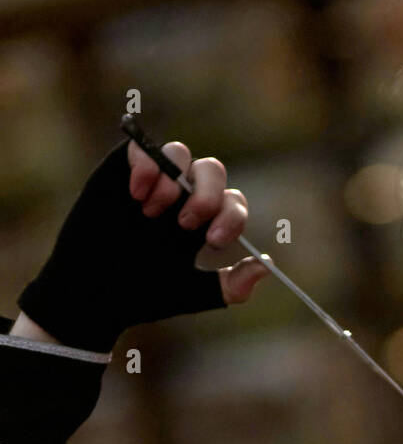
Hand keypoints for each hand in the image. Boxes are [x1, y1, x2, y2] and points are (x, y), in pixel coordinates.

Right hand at [126, 140, 269, 306]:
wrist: (94, 293)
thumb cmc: (142, 295)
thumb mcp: (193, 294)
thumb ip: (232, 286)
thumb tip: (267, 266)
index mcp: (202, 225)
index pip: (232, 204)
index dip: (230, 217)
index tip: (213, 243)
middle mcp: (181, 199)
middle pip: (212, 171)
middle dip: (206, 195)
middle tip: (186, 225)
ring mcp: (153, 182)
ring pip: (180, 153)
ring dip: (174, 180)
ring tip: (153, 212)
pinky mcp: (123, 171)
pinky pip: (144, 147)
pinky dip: (147, 164)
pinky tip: (137, 194)